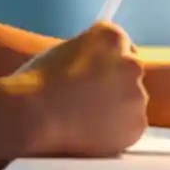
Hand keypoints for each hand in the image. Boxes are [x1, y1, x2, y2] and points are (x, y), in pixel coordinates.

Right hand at [12, 22, 148, 156]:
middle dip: (115, 84)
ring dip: (117, 108)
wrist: (31, 116)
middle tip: (88, 100)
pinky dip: (116, 131)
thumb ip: (90, 53)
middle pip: (131, 72)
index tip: (95, 76)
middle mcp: (131, 62)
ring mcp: (137, 94)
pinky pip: (130, 127)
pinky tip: (91, 132)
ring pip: (132, 101)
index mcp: (112, 37)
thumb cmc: (37, 83)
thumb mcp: (65, 50)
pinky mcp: (136, 125)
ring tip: (84, 118)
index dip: (106, 63)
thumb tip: (99, 64)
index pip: (122, 46)